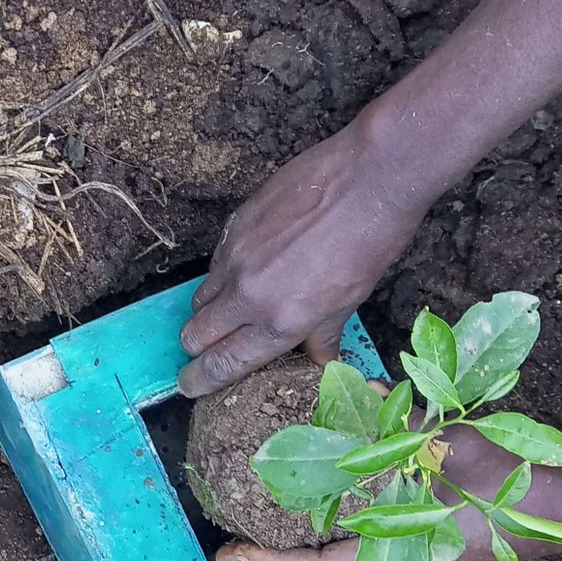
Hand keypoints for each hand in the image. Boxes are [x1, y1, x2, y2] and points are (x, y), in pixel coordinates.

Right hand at [178, 118, 432, 396]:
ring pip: (200, 297)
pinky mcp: (234, 224)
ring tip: (240, 304)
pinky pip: (214, 262)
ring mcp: (236, 256)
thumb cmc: (372, 242)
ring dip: (212, 309)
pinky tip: (255, 264)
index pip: (222, 363)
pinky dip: (225, 273)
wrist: (369, 175)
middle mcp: (249, 293)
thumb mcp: (351, 301)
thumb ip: (321, 335)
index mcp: (281, 321)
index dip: (200, 380)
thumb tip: (316, 362)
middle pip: (194, 333)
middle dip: (198, 346)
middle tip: (213, 346)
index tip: (190, 385)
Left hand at [212, 424, 561, 560]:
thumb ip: (403, 423)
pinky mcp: (439, 545)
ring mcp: (423, 559)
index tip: (228, 556)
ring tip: (277, 519)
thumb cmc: (513, 485)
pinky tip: (339, 497)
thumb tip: (368, 388)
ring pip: (353, 557)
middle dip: (284, 556)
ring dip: (316, 541)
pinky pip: (381, 540)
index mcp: (400, 556)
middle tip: (242, 537)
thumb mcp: (448, 448)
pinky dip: (352, 523)